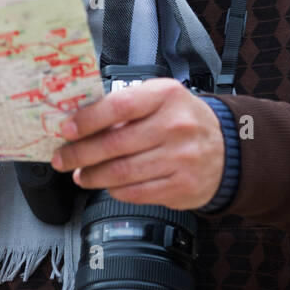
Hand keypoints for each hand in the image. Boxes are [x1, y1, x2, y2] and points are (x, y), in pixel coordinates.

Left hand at [50, 79, 223, 209]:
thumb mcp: (161, 99)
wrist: (227, 149)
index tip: (66, 130)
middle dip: (80, 154)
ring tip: (81, 174)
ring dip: (92, 176)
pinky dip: (114, 190)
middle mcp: (175, 126)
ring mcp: (181, 158)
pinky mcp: (181, 187)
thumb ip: (127, 106)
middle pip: (114, 144)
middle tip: (63, 158)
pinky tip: (108, 185)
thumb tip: (80, 122)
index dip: (87, 120)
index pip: (118, 106)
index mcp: (166, 96)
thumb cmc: (184, 120)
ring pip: (121, 173)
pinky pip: (136, 193)